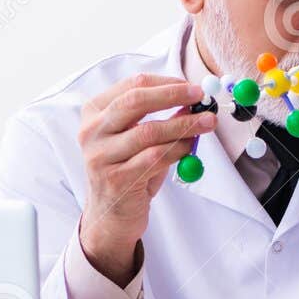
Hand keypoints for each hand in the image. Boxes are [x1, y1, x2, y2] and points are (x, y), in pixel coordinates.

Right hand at [78, 74, 214, 286]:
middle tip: (201, 96)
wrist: (111, 214)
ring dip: (183, 125)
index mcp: (94, 112)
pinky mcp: (115, 179)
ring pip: (148, 132)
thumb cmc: (127, 170)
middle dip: (173, 96)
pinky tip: (189, 148)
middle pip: (135, 102)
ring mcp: (101, 156)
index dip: (166, 83)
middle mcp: (92, 131)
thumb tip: (192, 100)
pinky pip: (154, 158)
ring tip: (207, 122)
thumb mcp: (136, 138)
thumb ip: (157, 117)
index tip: (193, 87)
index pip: (132, 85)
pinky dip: (178, 150)